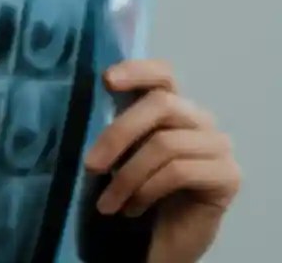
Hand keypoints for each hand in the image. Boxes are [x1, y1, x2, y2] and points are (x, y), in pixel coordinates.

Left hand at [84, 59, 240, 262]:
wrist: (164, 238)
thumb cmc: (137, 190)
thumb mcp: (119, 154)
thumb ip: (114, 129)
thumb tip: (79, 106)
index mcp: (173, 107)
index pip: (163, 74)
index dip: (137, 70)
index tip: (106, 80)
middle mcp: (200, 119)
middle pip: (160, 105)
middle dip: (118, 134)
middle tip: (89, 166)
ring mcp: (218, 146)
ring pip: (165, 144)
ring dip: (126, 177)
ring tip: (106, 203)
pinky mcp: (228, 175)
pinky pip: (179, 172)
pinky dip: (147, 191)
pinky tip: (132, 209)